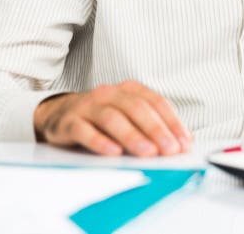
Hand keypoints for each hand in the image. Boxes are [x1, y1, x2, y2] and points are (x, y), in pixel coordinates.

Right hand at [33, 80, 191, 156]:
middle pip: (136, 108)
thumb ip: (153, 125)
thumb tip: (184, 142)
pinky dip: (100, 142)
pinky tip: (114, 152)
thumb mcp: (128, 115)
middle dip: (156, 130)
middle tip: (170, 150)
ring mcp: (88, 106)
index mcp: (128, 89)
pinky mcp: (69, 122)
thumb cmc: (101, 118)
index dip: (172, 122)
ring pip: (112, 118)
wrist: (58, 114)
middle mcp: (109, 93)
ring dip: (133, 136)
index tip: (184, 142)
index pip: (155, 102)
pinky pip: (84, 131)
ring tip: (148, 153)